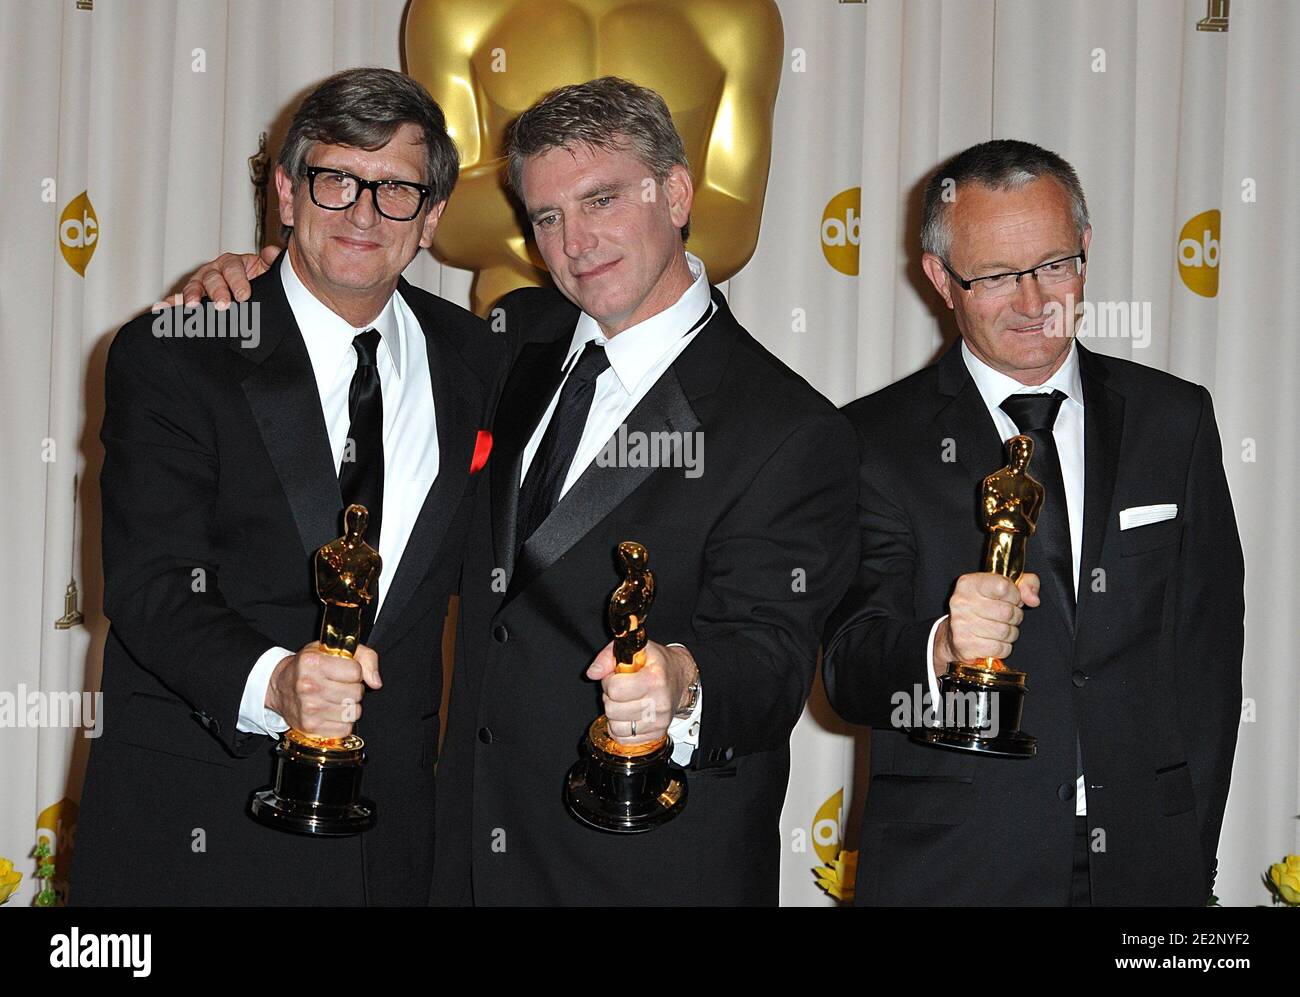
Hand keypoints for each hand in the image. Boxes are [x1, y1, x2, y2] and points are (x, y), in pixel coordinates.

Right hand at [155, 245, 280, 309]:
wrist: (250, 297)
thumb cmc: (256, 282)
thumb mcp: (265, 271)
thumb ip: (270, 262)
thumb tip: (272, 253)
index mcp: (232, 264)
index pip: (233, 268)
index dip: (238, 281)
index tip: (244, 295)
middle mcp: (213, 272)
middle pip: (212, 278)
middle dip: (217, 291)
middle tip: (223, 305)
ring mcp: (200, 285)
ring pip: (193, 287)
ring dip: (191, 295)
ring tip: (192, 305)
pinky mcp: (190, 298)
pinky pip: (177, 300)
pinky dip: (169, 303)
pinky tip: (162, 308)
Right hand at [266, 641, 381, 738]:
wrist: (279, 686)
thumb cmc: (309, 666)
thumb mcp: (334, 649)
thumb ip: (365, 657)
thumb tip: (376, 682)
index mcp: (314, 663)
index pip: (356, 672)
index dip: (355, 671)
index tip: (344, 671)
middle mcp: (309, 686)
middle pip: (356, 693)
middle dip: (353, 689)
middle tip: (340, 685)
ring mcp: (309, 709)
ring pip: (353, 712)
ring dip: (349, 706)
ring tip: (336, 698)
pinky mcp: (310, 727)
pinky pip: (345, 728)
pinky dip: (343, 722)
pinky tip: (332, 712)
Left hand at [587, 640, 696, 747]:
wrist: (679, 678)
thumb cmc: (655, 663)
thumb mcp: (634, 650)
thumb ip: (608, 657)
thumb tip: (593, 673)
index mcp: (654, 678)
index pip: (615, 689)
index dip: (609, 681)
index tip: (616, 677)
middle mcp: (659, 702)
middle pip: (612, 709)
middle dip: (610, 698)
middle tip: (620, 690)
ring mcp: (659, 721)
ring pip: (616, 727)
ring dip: (614, 715)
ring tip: (624, 703)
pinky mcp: (657, 734)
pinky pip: (624, 739)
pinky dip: (621, 728)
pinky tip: (628, 716)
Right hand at [933, 572, 1040, 674]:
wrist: (955, 635)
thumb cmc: (983, 608)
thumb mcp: (1005, 587)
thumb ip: (1026, 583)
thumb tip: (1033, 599)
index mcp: (969, 583)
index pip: (1004, 587)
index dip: (1014, 595)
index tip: (1010, 598)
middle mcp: (961, 602)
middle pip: (1007, 612)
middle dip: (1014, 617)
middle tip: (1006, 617)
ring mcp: (961, 625)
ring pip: (1005, 632)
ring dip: (1010, 633)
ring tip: (1000, 629)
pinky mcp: (965, 645)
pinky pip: (999, 648)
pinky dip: (1003, 648)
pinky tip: (994, 642)